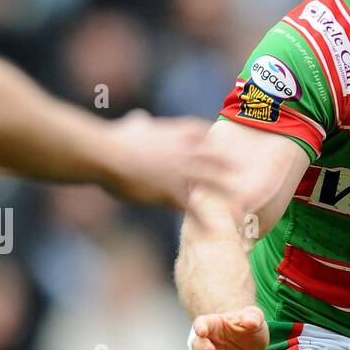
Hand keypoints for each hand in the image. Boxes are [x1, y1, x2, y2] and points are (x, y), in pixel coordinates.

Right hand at [100, 111, 237, 209]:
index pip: (202, 131)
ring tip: (241, 200)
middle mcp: (184, 151)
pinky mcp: (172, 192)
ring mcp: (181, 172)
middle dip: (229, 163)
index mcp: (175, 133)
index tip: (222, 142)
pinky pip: (194, 209)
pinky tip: (216, 232)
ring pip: (212, 183)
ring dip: (226, 192)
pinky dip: (205, 221)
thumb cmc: (114, 139)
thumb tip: (138, 117)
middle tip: (243, 169)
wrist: (106, 155)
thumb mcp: (132, 125)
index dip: (213, 137)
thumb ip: (140, 122)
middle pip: (215, 157)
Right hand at [190, 307, 268, 349]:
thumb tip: (250, 322)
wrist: (254, 342)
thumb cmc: (249, 325)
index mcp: (212, 325)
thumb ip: (252, 317)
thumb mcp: (255, 316)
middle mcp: (208, 344)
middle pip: (200, 349)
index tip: (201, 331)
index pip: (201, 324)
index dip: (199, 327)